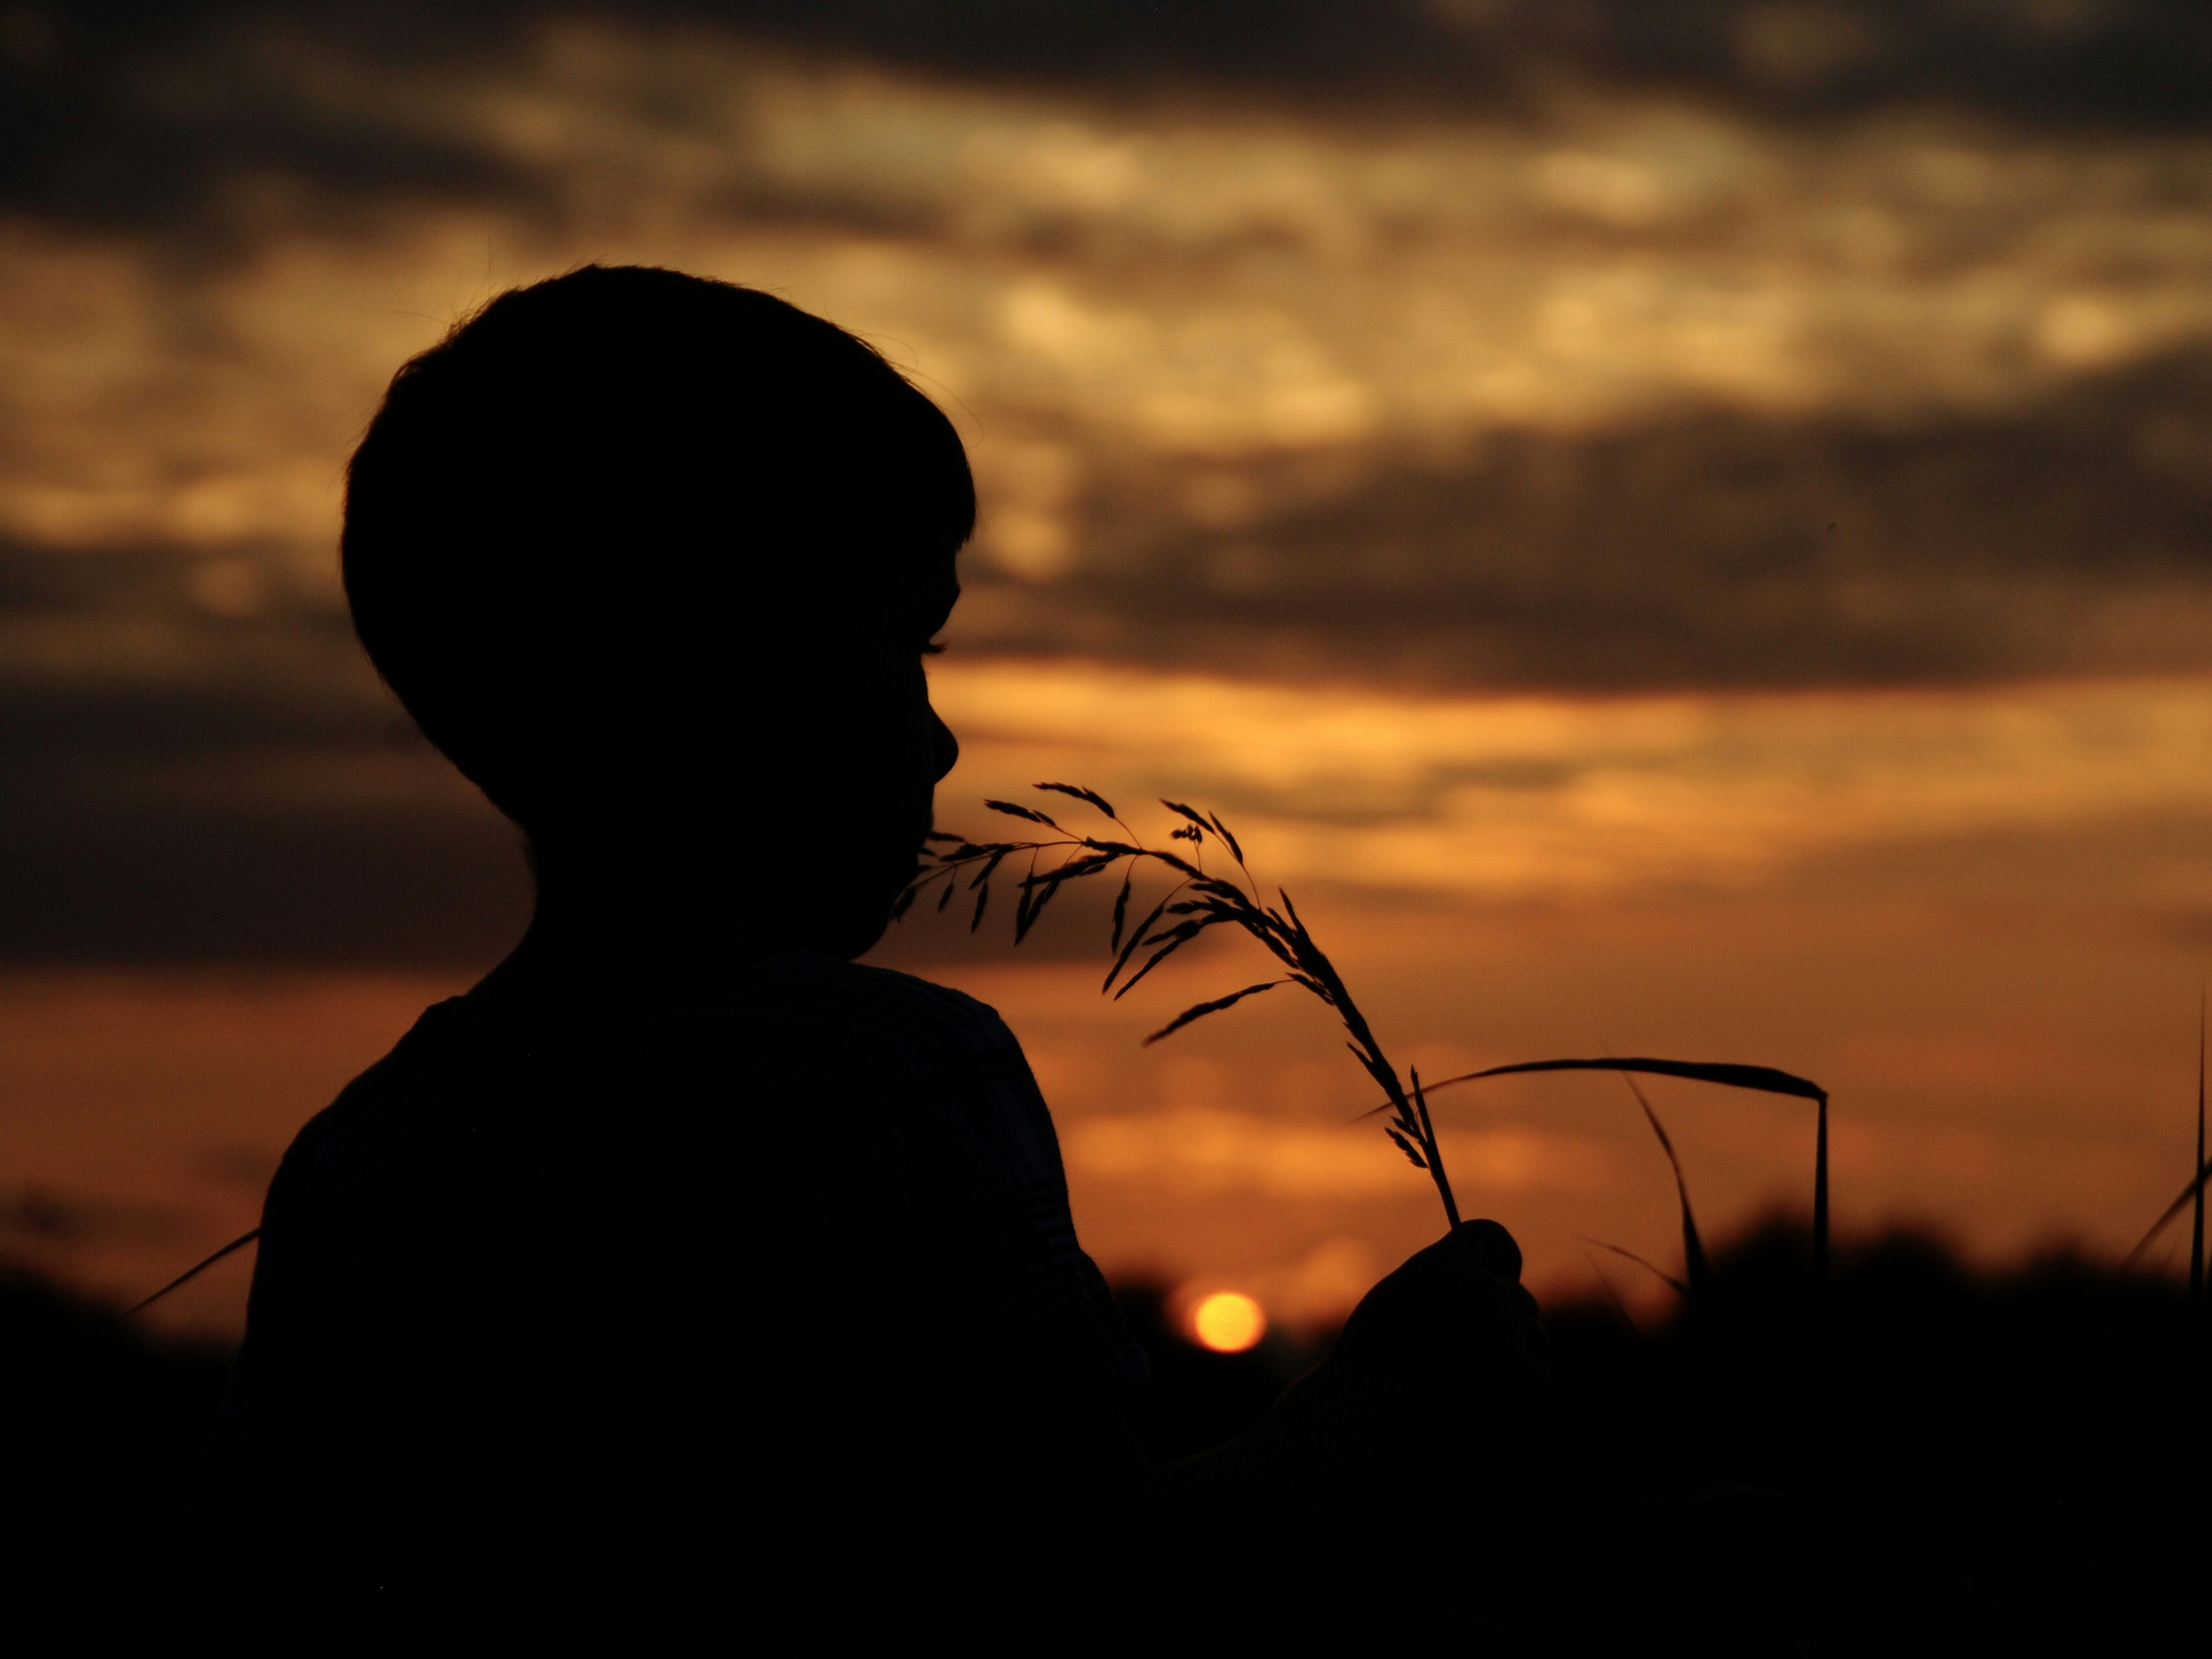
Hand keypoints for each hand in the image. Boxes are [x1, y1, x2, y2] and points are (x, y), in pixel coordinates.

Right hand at [1325, 1218, 1550, 1407]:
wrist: (1365, 1417)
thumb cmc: (1371, 1361)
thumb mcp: (1399, 1298)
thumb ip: (1446, 1282)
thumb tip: (1492, 1283)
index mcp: (1446, 1261)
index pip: (1495, 1238)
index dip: (1497, 1262)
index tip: (1494, 1282)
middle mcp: (1483, 1287)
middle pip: (1520, 1297)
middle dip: (1505, 1321)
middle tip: (1470, 1352)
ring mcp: (1507, 1330)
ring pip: (1534, 1336)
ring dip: (1515, 1357)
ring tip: (1468, 1379)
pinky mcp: (1525, 1373)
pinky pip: (1539, 1374)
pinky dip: (1519, 1391)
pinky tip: (1480, 1400)